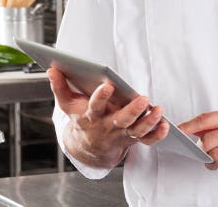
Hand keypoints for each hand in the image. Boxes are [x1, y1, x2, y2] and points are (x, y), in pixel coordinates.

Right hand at [48, 67, 169, 166]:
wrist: (88, 147)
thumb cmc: (81, 119)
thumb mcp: (66, 105)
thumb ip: (59, 87)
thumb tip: (52, 69)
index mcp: (91, 117)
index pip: (95, 107)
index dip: (101, 97)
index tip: (107, 85)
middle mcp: (107, 127)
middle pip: (121, 121)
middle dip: (132, 111)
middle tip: (143, 98)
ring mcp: (121, 135)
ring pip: (137, 131)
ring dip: (149, 122)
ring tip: (158, 109)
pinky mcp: (132, 139)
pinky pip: (147, 140)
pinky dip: (157, 135)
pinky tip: (165, 125)